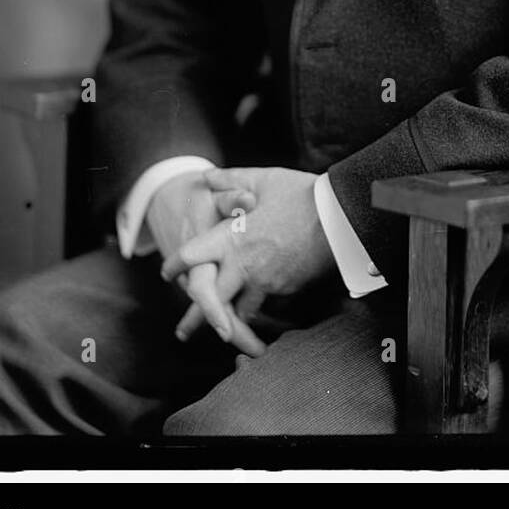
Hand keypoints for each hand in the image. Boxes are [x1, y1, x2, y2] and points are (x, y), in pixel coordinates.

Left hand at [159, 167, 335, 353]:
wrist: (341, 217)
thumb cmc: (301, 194)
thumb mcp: (264, 180)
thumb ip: (231, 179)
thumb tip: (206, 176)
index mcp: (232, 237)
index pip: (192, 256)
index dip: (175, 265)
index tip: (167, 272)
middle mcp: (244, 264)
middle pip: (211, 298)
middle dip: (195, 316)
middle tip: (182, 331)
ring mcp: (266, 280)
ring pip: (239, 310)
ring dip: (229, 320)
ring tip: (221, 332)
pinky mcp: (286, 288)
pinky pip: (266, 306)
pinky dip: (258, 312)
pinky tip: (256, 317)